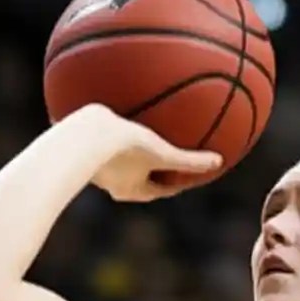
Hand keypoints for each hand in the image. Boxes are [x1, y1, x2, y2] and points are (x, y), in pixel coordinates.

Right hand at [61, 104, 221, 201]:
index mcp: (130, 189)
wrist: (80, 137)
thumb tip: (218, 162)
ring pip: (121, 158)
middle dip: (155, 167)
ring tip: (144, 133)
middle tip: (170, 156)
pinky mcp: (85, 148)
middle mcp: (113, 182)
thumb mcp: (162, 153)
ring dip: (134, 149)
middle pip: (140, 177)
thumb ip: (190, 160)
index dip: (177, 183)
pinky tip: (119, 111)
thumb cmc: (123, 148)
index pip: (160, 190)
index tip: (189, 175)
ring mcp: (97, 166)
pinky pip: (105, 139)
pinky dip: (115, 131)